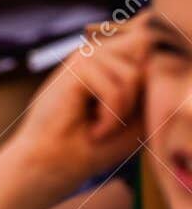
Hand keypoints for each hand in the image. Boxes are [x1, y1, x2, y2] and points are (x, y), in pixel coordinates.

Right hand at [8, 19, 150, 196]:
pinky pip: (116, 90)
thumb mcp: (138, 114)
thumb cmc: (95, 143)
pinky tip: (94, 130)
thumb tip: (146, 46)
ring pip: (134, 77)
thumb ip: (150, 83)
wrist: (56, 163)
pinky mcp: (76, 69)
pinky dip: (111, 118)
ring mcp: (86, 58)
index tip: (127, 116)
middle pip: (147, 65)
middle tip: (112, 122)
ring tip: (101, 127)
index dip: (149, 85)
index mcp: (113, 61)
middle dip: (137, 101)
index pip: (151, 54)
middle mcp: (99, 53)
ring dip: (123, 112)